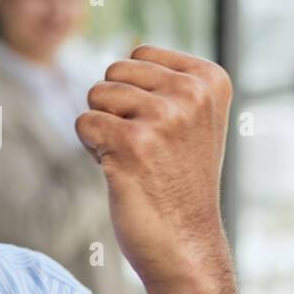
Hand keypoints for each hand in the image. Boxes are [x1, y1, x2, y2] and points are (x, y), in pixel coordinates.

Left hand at [77, 46, 240, 293]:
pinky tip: (121, 171)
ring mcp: (163, 116)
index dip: (136, 92)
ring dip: (104, 129)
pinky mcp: (132, 142)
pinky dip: (92, 149)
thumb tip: (127, 49)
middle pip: (114, 71)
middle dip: (116, 108)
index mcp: (210, 79)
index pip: (140, 54)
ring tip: (136, 160)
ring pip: (96, 95)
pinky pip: (83, 123)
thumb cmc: (179, 182)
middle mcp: (191, 92)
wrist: (185, 244)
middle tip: (145, 148)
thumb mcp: (189, 118)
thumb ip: (164, 81)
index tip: (163, 130)